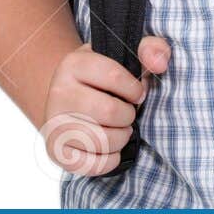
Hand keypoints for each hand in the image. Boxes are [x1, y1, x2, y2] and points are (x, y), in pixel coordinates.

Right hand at [40, 36, 169, 176]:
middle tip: (128, 114)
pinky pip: (91, 164)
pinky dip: (109, 160)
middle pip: (109, 111)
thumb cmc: (104, 78)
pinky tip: (111, 148)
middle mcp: (58, 92)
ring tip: (120, 129)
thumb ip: (151, 49)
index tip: (137, 94)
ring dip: (121, 137)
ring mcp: (54, 123)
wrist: (68, 99)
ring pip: (102, 139)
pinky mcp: (55, 150)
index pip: (114, 76)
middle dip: (128, 115)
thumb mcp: (125, 54)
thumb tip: (160, 64)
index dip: (134, 88)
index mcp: (75, 64)